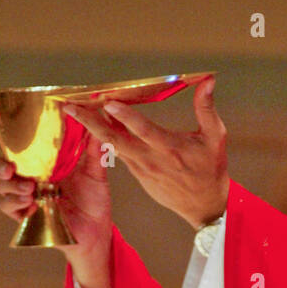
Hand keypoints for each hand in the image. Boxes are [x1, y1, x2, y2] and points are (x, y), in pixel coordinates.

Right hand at [0, 122, 112, 265]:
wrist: (96, 228)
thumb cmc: (94, 198)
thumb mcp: (95, 173)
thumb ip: (94, 151)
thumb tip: (96, 126)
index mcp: (41, 161)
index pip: (15, 146)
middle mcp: (29, 176)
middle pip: (0, 165)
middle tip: (10, 168)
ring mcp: (25, 196)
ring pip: (2, 187)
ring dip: (11, 187)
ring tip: (29, 189)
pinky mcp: (26, 215)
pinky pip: (9, 208)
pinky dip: (16, 204)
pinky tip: (30, 204)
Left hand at [62, 75, 229, 230]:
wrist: (204, 207)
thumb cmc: (211, 170)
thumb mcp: (216, 138)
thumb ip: (207, 109)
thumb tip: (208, 80)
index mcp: (170, 149)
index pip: (143, 131)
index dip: (125, 117)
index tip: (108, 102)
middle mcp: (151, 160)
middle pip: (115, 140)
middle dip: (91, 123)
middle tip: (70, 107)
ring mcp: (142, 170)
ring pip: (113, 146)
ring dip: (93, 129)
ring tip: (74, 111)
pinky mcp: (138, 176)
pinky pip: (118, 154)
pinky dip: (103, 140)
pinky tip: (92, 125)